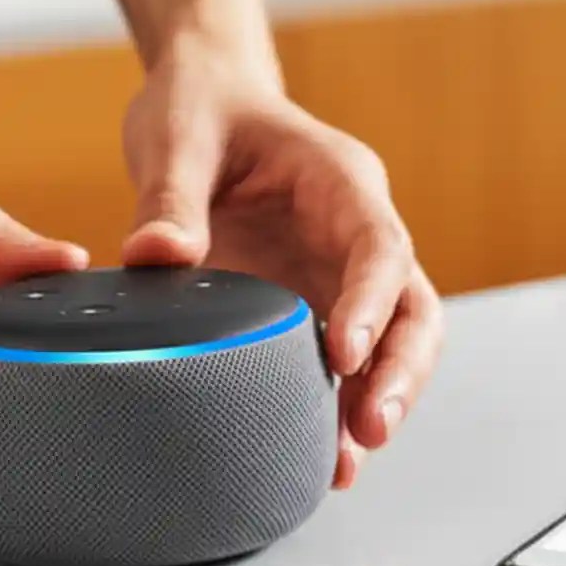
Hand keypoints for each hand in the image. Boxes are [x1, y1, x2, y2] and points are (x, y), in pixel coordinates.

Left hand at [122, 40, 443, 488]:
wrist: (206, 101)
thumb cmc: (202, 107)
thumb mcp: (177, 136)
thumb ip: (169, 194)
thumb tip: (155, 257)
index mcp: (341, 181)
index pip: (379, 244)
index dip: (371, 302)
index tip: (346, 354)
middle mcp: (355, 232)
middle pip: (410, 306)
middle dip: (400, 370)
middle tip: (370, 428)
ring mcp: (339, 272)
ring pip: (390, 343)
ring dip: (376, 399)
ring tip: (344, 464)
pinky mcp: (312, 301)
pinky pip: (341, 360)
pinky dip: (335, 405)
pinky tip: (321, 457)